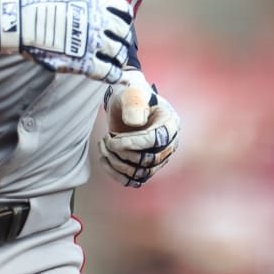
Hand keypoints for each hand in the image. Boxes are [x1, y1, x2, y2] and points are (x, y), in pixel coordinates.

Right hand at [0, 0, 134, 83]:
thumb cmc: (42, 6)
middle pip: (124, 34)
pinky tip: (113, 74)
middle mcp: (98, 22)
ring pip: (119, 53)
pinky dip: (114, 74)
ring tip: (114, 60)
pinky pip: (109, 71)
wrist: (22, 24)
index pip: (124, 11)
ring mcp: (92, 43)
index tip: (121, 26)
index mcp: (96, 4)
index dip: (125, 20)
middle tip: (117, 46)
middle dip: (122, 41)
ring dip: (118, 57)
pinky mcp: (84, 62)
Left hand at [98, 69, 179, 186]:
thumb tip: (136, 123)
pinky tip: (104, 159)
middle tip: (105, 139)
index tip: (113, 139)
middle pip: (148, 161)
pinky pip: (133, 181)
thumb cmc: (131, 96)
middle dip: (122, 152)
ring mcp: (158, 158)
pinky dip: (115, 174)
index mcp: (170, 124)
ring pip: (140, 173)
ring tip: (103, 145)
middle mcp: (168, 145)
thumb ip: (135, 104)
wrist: (126, 104)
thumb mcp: (132, 93)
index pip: (155, 141)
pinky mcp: (145, 168)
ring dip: (116, 163)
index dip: (132, 143)